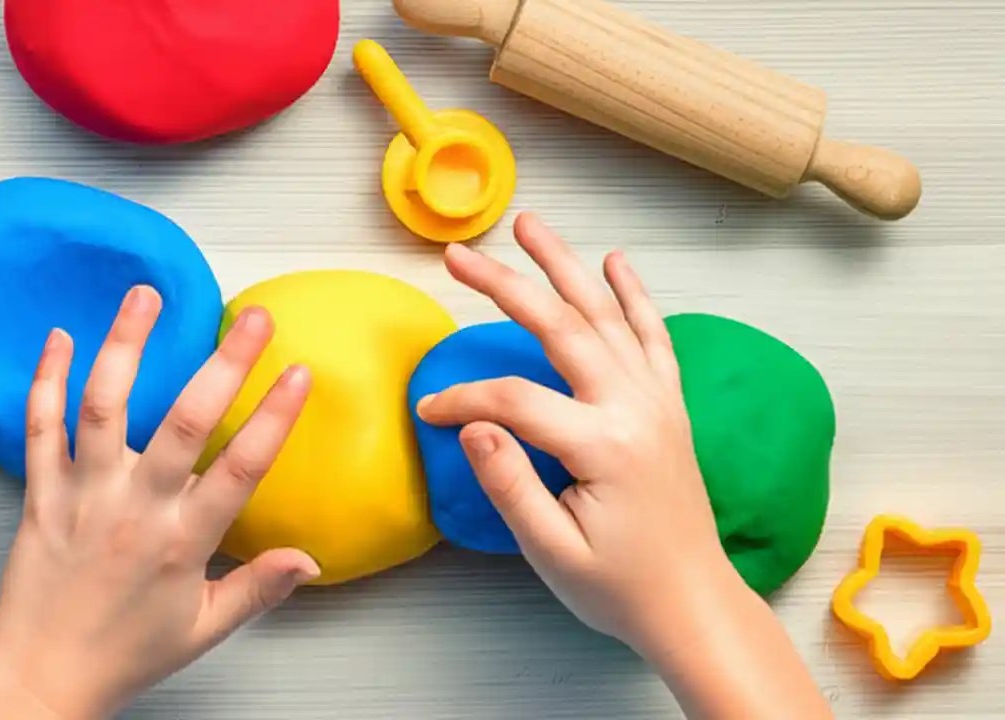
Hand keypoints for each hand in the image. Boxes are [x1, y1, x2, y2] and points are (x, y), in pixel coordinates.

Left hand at [0, 286, 318, 718]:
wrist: (39, 680)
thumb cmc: (122, 655)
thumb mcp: (203, 630)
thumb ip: (257, 588)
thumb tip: (310, 560)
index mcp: (180, 544)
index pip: (241, 470)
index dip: (275, 418)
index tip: (300, 373)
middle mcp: (133, 510)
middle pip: (185, 423)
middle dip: (224, 364)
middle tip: (252, 317)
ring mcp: (82, 496)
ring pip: (103, 406)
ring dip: (126, 344)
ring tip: (147, 295)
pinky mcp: (38, 494)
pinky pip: (39, 427)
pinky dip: (46, 378)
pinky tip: (60, 337)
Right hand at [417, 213, 729, 654]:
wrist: (694, 606)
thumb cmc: (620, 588)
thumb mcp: (552, 552)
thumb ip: (509, 484)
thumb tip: (470, 424)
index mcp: (604, 446)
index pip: (514, 401)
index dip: (463, 400)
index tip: (428, 410)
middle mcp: (636, 408)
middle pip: (562, 328)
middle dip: (506, 285)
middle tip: (460, 256)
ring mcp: (658, 402)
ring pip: (607, 316)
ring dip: (566, 267)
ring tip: (529, 226)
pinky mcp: (669, 406)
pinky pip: (652, 336)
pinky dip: (634, 295)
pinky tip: (616, 263)